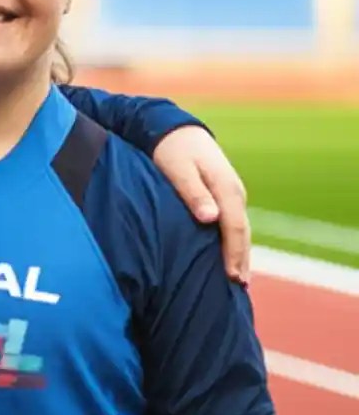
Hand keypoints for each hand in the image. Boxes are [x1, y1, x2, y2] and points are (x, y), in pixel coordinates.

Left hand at [152, 125, 250, 283]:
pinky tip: (230, 256)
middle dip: (241, 259)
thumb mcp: (178, 169)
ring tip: (238, 279)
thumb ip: (193, 193)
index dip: (234, 253)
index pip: (234, 227)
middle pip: (242, 232)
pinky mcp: (223, 195)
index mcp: (226, 188)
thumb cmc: (171, 150)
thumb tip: (210, 218)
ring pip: (239, 229)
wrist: (175, 128)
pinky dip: (233, 241)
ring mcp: (231, 194)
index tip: (232, 277)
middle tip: (239, 286)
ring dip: (240, 253)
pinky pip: (232, 223)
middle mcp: (234, 192)